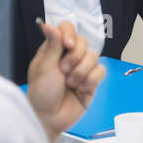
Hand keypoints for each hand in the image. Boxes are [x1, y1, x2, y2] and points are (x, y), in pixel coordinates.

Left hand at [25, 20, 104, 140]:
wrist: (51, 117)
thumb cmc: (41, 93)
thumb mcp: (44, 67)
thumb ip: (51, 45)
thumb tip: (48, 24)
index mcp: (54, 49)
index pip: (67, 28)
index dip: (70, 34)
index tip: (67, 45)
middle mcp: (68, 56)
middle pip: (84, 42)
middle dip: (75, 57)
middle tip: (63, 71)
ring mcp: (81, 68)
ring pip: (94, 56)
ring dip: (81, 71)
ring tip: (70, 84)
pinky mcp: (91, 80)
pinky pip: (100, 71)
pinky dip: (91, 80)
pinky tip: (81, 89)